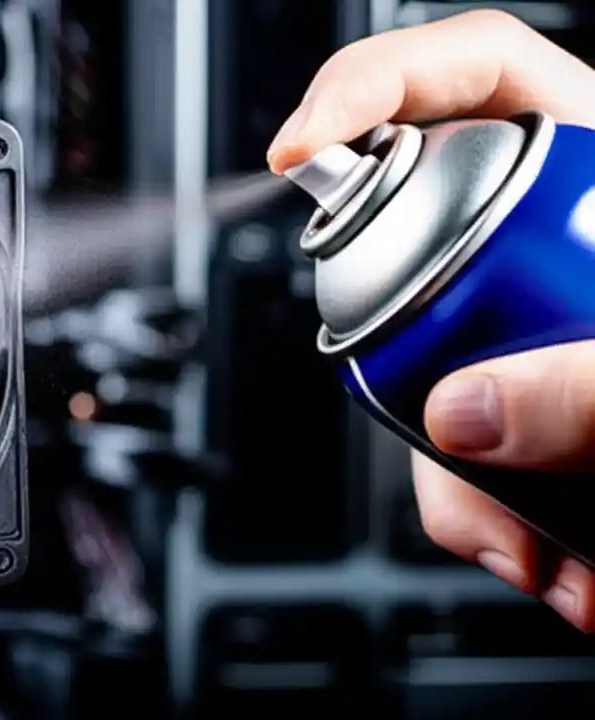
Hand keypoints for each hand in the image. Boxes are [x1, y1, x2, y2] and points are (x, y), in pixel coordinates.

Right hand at [266, 9, 594, 631]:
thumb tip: (470, 412)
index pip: (470, 73)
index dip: (369, 86)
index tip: (303, 147)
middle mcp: (558, 234)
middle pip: (422, 248)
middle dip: (412, 367)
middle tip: (435, 424)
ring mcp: (544, 320)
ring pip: (437, 373)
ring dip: (464, 484)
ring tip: (534, 552)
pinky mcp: (546, 397)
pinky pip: (475, 445)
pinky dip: (499, 515)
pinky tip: (559, 559)